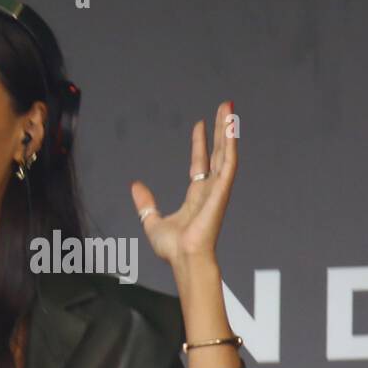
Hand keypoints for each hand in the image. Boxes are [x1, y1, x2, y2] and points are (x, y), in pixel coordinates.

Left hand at [130, 99, 237, 266]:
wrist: (183, 259)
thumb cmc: (174, 249)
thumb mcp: (152, 221)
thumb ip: (146, 203)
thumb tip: (135, 186)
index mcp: (197, 196)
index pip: (200, 163)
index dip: (200, 144)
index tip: (200, 125)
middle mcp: (210, 190)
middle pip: (217, 153)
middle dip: (220, 130)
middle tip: (224, 108)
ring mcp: (218, 189)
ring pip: (226, 153)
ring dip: (228, 130)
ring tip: (229, 109)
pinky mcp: (222, 191)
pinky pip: (229, 163)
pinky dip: (232, 144)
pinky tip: (231, 127)